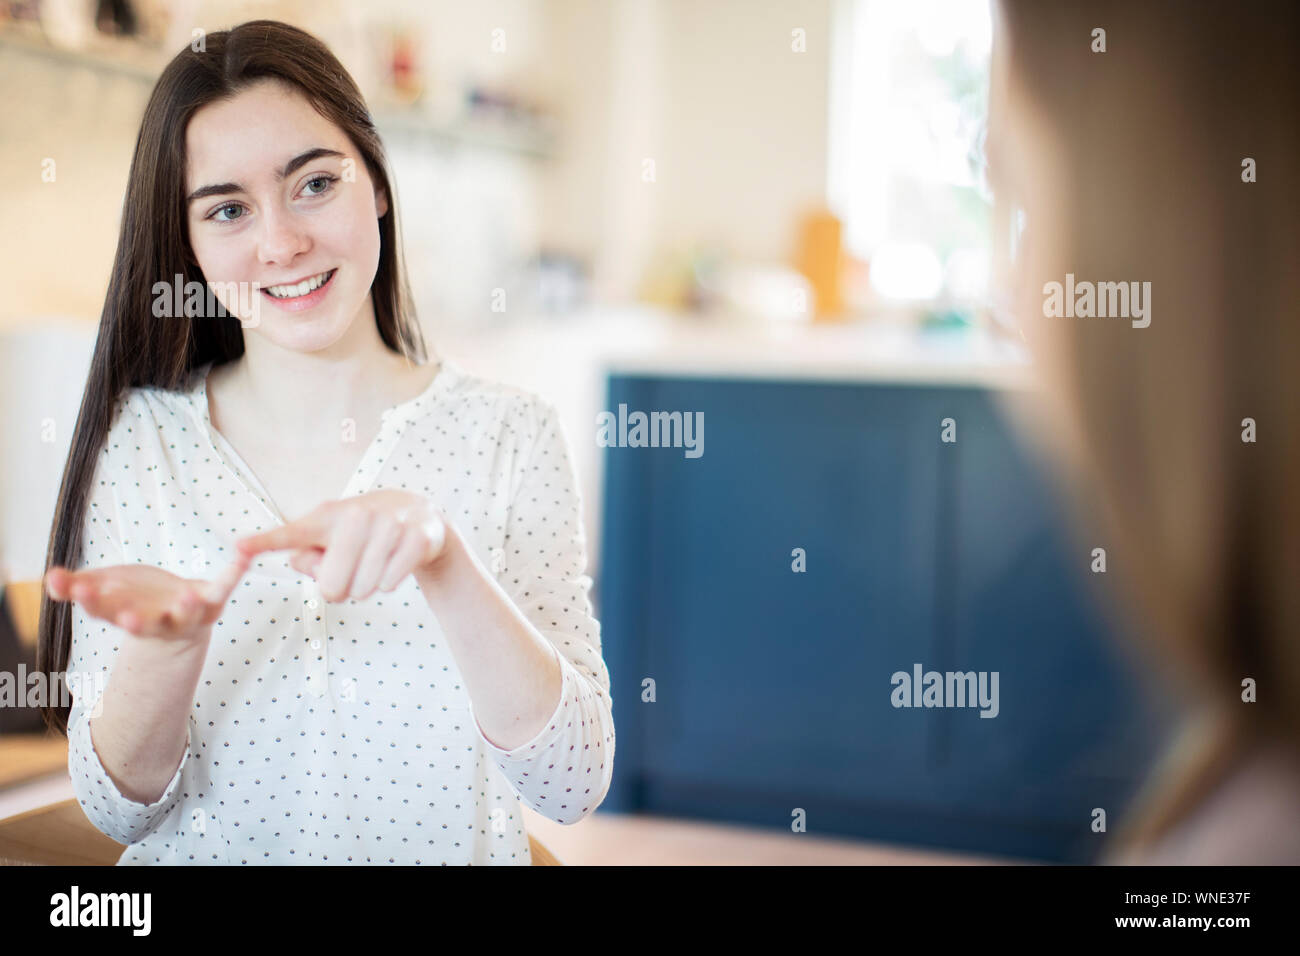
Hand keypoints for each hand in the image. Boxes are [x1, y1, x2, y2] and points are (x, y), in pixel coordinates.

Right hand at [44, 552, 251, 640]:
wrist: (178, 616)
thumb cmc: (134, 598)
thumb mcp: (103, 589)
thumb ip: (76, 586)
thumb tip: (50, 579)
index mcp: (126, 615)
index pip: (105, 612)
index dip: (93, 601)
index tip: (81, 590)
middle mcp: (158, 621)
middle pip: (145, 624)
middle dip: (136, 620)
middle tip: (126, 616)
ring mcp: (188, 615)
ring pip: (187, 615)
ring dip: (187, 608)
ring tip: (187, 598)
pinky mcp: (213, 601)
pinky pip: (225, 586)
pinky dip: (235, 572)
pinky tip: (244, 555)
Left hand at [234, 490, 448, 602]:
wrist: (418, 514)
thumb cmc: (362, 532)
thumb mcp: (330, 539)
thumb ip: (308, 557)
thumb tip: (305, 566)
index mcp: (326, 517)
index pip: (292, 534)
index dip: (264, 542)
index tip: (238, 548)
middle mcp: (356, 516)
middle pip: (332, 587)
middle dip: (341, 589)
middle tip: (352, 569)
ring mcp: (387, 525)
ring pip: (363, 589)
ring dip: (368, 586)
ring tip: (375, 562)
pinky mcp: (414, 538)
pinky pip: (390, 583)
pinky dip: (390, 582)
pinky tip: (394, 563)